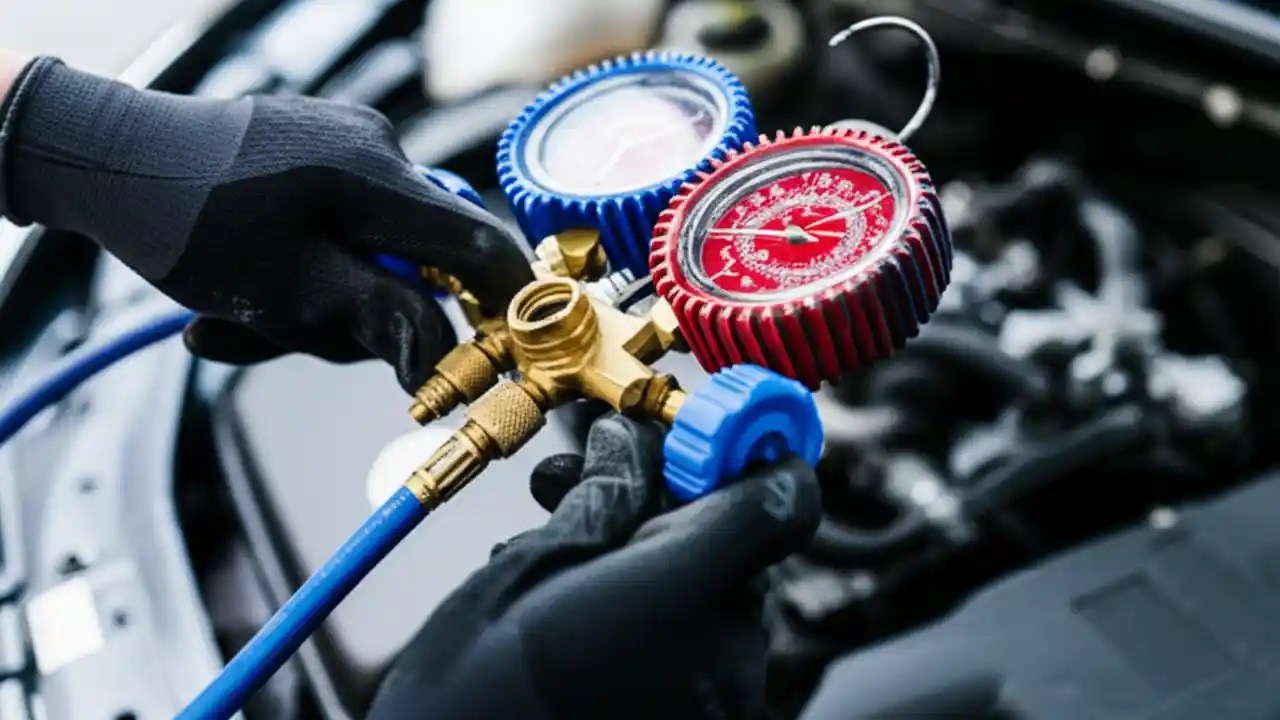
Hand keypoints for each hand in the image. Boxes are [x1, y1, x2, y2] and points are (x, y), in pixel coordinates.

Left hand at [0, 57, 531, 390]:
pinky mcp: (316, 153)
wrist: (108, 160)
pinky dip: (305, 274)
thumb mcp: (290, 294)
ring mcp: (343, 145)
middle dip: (369, 313)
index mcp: (378, 178)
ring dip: (320, 303)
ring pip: (372, 250)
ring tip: (243, 324)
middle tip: (302, 342)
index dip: (506, 302)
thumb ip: (382, 322)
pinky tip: (244, 301)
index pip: (477, 243)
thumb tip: (440, 360)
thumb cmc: (190, 222)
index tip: (513, 348)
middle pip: (416, 257)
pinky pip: (339, 229)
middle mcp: (374, 149)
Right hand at [367, 415, 821, 719]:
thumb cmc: (470, 701)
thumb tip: (634, 442)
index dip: (749, 451)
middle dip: (667, 504)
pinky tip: (582, 618)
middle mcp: (727, 657)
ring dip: (651, 562)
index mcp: (684, 596)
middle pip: (736, 543)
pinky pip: (699, 651)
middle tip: (581, 486)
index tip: (697, 434)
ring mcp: (723, 706)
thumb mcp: (524, 575)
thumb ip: (601, 498)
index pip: (782, 496)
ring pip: (711, 595)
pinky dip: (655, 621)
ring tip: (557, 559)